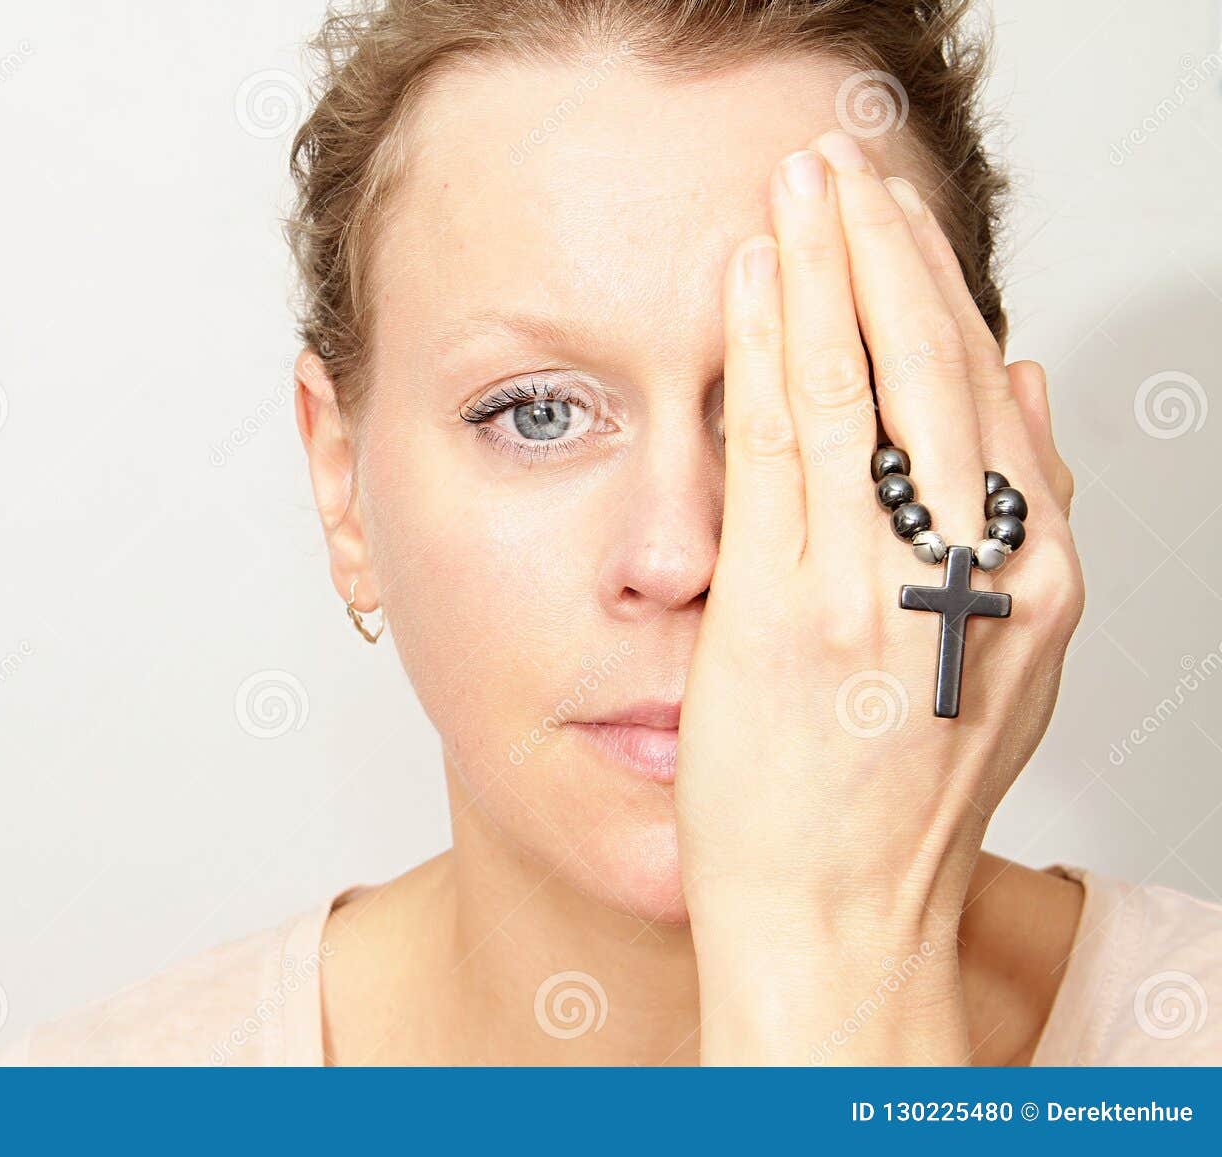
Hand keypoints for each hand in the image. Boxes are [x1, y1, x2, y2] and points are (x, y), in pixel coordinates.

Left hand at [675, 130, 1083, 1063]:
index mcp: (1029, 577)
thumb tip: (1019, 385)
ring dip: (830, 268)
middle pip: (931, 365)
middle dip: (885, 249)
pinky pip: (783, 448)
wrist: (840, 921)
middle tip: (845, 165)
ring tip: (802, 187)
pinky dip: (773, 348)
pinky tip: (755, 279)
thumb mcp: (1005, 660)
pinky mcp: (786, 611)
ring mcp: (875, 587)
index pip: (983, 390)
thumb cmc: (899, 803)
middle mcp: (970, 570)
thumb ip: (1022, 523)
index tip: (897, 219)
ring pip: (863, 386)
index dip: (936, 288)